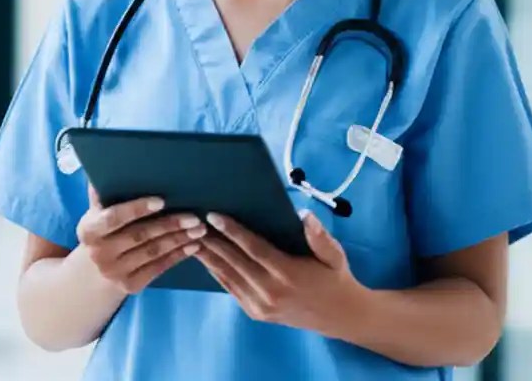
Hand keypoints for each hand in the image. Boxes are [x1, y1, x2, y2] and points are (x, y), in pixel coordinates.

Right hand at [75, 184, 207, 294]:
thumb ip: (104, 192)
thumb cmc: (104, 229)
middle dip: (169, 224)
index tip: (161, 200)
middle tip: (194, 215)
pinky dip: (178, 256)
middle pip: (140, 236)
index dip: (137, 208)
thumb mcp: (97, 212)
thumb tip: (109, 161)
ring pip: (153, 252)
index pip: (114, 217)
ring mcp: (114, 273)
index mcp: (89, 230)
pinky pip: (159, 268)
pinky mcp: (130, 286)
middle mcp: (99, 254)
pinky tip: (194, 245)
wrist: (97, 269)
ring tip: (200, 228)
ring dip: (179, 239)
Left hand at [196, 210, 359, 332]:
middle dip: (212, 241)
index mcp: (288, 273)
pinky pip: (231, 289)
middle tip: (193, 222)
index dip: (232, 231)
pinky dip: (216, 273)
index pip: (253, 248)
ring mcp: (261, 306)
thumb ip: (319, 236)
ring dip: (208, 257)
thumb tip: (304, 215)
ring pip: (228, 276)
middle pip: (234, 262)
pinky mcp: (256, 313)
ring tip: (192, 237)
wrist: (340, 317)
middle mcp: (271, 292)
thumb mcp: (334, 255)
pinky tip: (206, 259)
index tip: (213, 216)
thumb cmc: (335, 278)